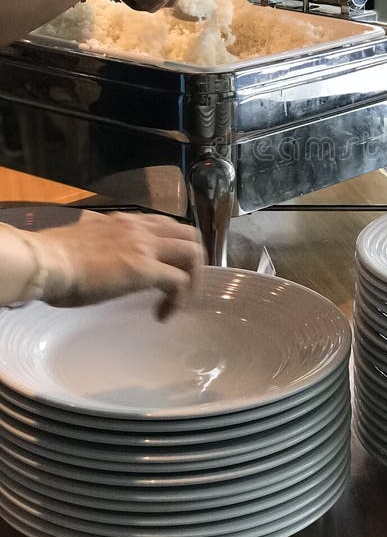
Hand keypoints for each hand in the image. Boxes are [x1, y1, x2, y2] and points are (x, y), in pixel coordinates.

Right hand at [34, 211, 204, 320]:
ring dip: (192, 280)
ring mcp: (145, 246)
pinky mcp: (145, 268)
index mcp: (124, 221)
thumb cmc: (53, 258)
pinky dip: (178, 299)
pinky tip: (163, 315)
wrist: (43, 262)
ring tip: (178, 303)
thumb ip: (96, 237)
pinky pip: (179, 281)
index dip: (173, 247)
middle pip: (189, 235)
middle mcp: (140, 228)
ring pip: (192, 254)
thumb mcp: (83, 239)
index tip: (165, 269)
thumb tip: (91, 238)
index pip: (166, 225)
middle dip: (193, 262)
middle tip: (182, 287)